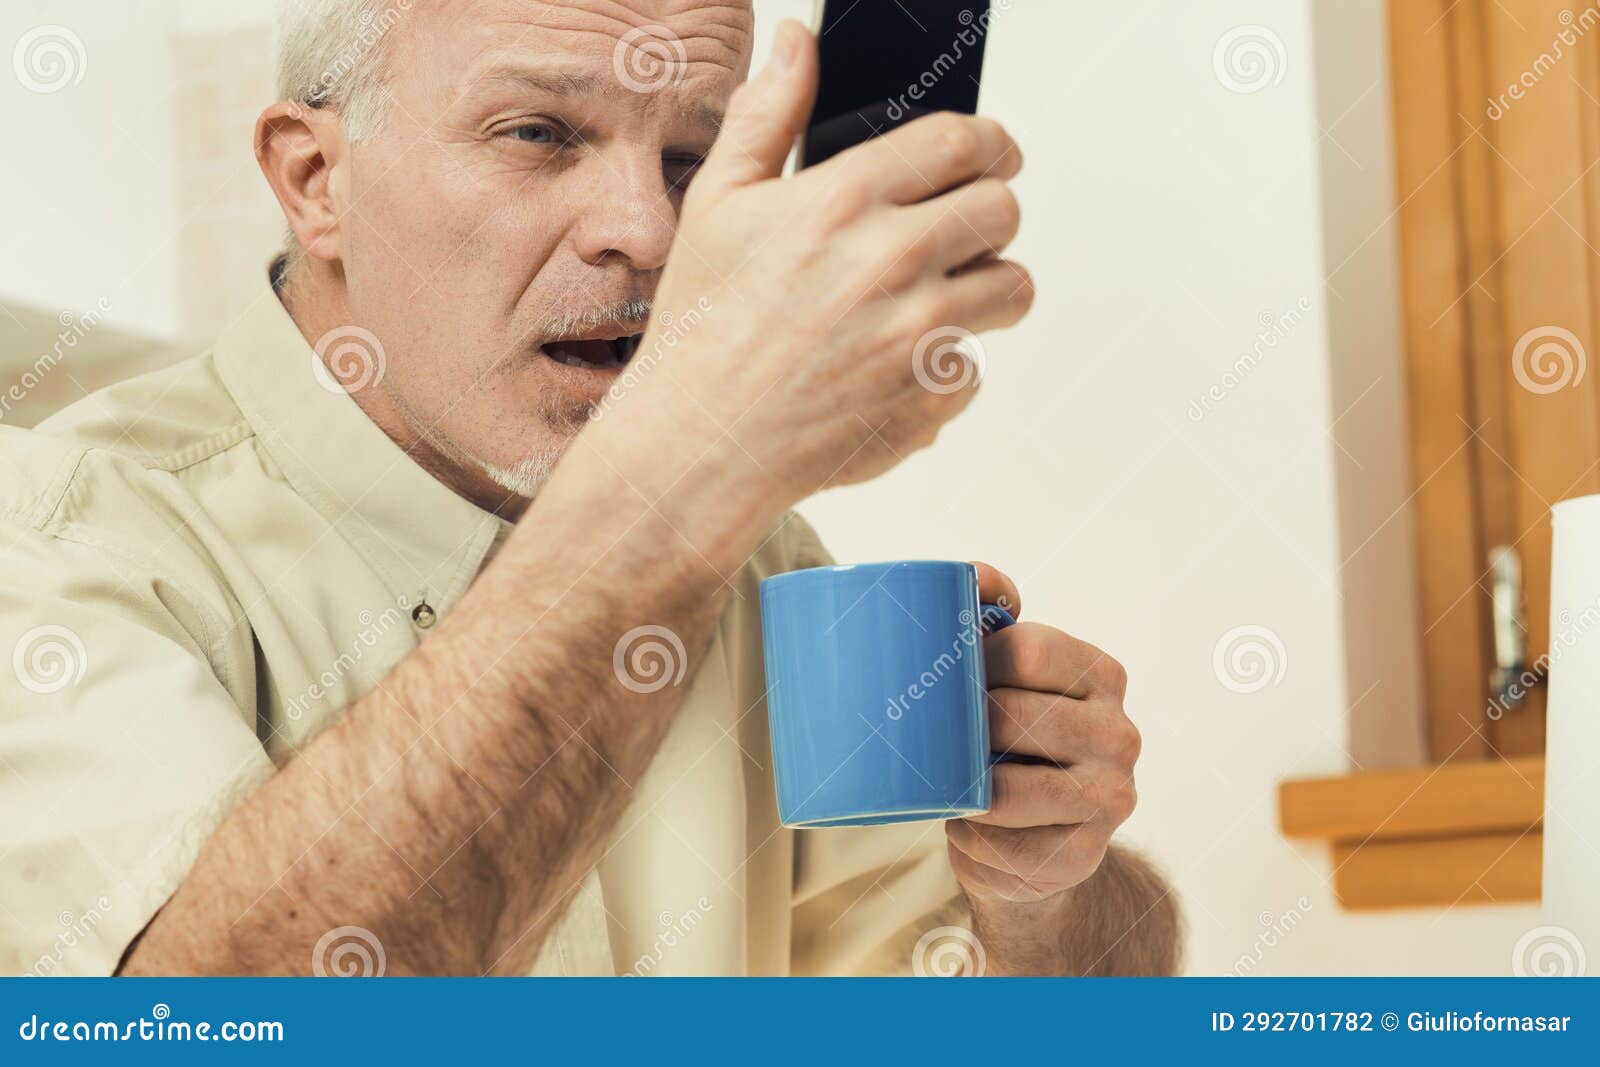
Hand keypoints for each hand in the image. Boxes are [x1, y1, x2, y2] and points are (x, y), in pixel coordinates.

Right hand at [613, 20, 1032, 509]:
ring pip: (1012, 287)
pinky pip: (977, 366)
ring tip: (927, 303)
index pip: (966, 141)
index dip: (989, 144)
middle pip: (1003, 209)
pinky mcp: (932, 397)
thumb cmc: (704, 327)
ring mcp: (920, 334)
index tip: (989, 157)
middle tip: (953, 235)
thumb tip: (797, 40)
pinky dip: (946, 368)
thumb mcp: (720, 203)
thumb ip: (769, 112)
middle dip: (985, 215)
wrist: (700, 444)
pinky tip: (891, 369)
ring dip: (983, 289)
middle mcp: (894, 261)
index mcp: (845, 199)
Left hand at [946, 564, 1140, 905]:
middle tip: (933, 739)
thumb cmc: (1011, 742)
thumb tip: (978, 576)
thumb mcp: (1011, 678)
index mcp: (1102, 676)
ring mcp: (1109, 798)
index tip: (944, 678)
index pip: (1026, 650)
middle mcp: (1119, 734)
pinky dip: (968, 838)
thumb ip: (993, 621)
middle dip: (958, 731)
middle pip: (1007, 716)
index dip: (970, 663)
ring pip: (1002, 789)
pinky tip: (970, 828)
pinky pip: (999, 843)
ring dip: (960, 790)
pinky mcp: (1082, 856)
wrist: (1043, 844)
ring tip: (951, 786)